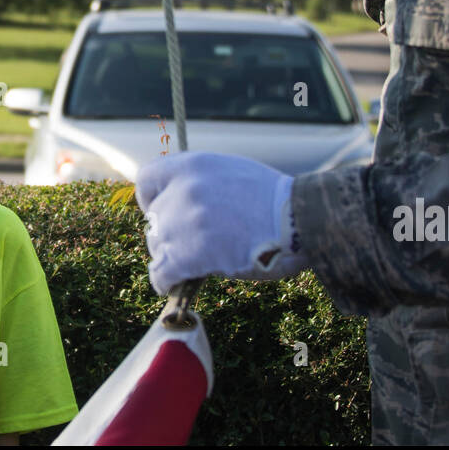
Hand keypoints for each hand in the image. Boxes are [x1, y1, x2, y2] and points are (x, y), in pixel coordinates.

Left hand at [135, 152, 307, 294]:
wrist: (300, 218)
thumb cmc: (275, 200)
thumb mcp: (232, 171)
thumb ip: (202, 182)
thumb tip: (184, 202)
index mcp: (193, 165)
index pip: (147, 179)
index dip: (151, 199)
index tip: (162, 212)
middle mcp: (183, 189)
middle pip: (155, 219)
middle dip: (170, 234)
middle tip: (192, 245)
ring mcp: (184, 221)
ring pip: (157, 246)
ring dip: (172, 258)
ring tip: (193, 264)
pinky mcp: (189, 254)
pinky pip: (161, 273)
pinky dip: (165, 281)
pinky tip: (175, 284)